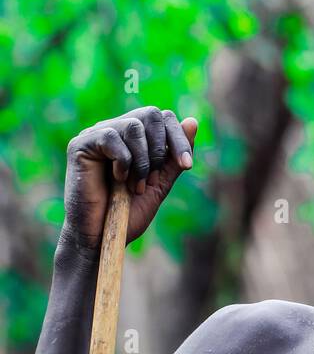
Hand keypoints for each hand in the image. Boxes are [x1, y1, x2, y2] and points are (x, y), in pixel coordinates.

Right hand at [60, 107, 196, 251]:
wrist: (100, 238)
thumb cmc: (126, 215)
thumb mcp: (158, 186)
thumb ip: (172, 159)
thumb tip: (193, 122)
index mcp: (133, 139)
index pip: (162, 118)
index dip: (179, 138)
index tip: (186, 166)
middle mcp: (114, 131)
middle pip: (151, 114)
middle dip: (160, 150)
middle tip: (152, 179)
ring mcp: (96, 135)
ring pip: (134, 126)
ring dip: (142, 162)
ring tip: (134, 187)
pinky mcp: (81, 144)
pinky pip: (112, 137)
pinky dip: (123, 162)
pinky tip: (117, 180)